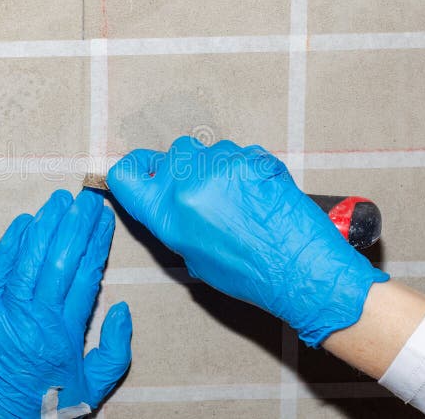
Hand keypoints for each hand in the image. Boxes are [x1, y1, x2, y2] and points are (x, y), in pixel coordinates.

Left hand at [0, 189, 131, 417]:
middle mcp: (35, 317)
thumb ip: (115, 350)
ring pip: (30, 255)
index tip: (105, 219)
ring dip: (47, 224)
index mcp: (65, 334)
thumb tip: (123, 308)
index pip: (87, 274)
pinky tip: (25, 222)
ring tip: (60, 201)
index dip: (97, 242)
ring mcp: (3, 311)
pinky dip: (11, 242)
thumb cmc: (42, 411)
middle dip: (76, 223)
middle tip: (87, 198)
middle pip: (61, 257)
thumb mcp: (92, 390)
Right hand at [107, 136, 387, 346]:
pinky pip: (238, 154)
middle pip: (170, 155)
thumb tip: (168, 198)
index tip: (143, 173)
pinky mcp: (249, 156)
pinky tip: (257, 193)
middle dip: (183, 169)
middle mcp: (186, 184)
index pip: (125, 175)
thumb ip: (172, 220)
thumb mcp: (193, 257)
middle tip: (202, 192)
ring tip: (237, 199)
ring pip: (207, 151)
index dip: (133, 171)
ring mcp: (219, 165)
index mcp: (165, 214)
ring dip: (215, 168)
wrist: (299, 268)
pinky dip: (244, 168)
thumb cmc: (249, 273)